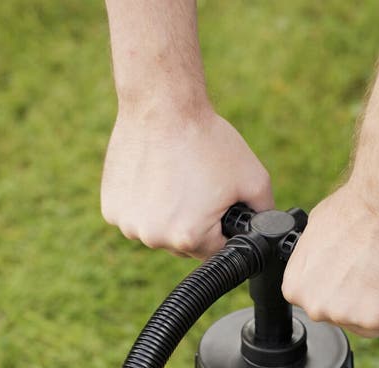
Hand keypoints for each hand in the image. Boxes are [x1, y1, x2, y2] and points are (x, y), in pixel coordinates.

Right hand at [101, 106, 273, 258]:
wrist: (162, 105)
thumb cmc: (208, 141)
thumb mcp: (254, 179)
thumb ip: (264, 214)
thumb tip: (268, 235)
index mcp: (189, 238)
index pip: (215, 251)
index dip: (222, 228)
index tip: (218, 203)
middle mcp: (155, 239)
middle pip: (184, 245)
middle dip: (195, 223)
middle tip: (196, 187)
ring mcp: (128, 225)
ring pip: (159, 232)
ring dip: (168, 214)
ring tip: (174, 179)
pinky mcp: (110, 208)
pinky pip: (136, 217)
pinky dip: (144, 204)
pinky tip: (153, 177)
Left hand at [281, 180, 378, 336]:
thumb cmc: (359, 206)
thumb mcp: (317, 235)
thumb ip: (318, 265)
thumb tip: (327, 271)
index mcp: (297, 289)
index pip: (328, 303)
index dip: (350, 285)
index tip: (362, 266)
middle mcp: (316, 307)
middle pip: (352, 316)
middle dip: (371, 293)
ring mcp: (346, 316)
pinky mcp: (377, 319)